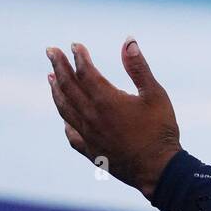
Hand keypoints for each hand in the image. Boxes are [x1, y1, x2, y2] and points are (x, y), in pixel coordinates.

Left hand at [46, 39, 181, 199]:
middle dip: (58, 67)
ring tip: (50, 78)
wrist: (158, 169)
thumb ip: (138, 67)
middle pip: (68, 86)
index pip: (85, 72)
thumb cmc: (160, 129)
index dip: (79, 57)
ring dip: (56, 91)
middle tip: (50, 51)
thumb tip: (128, 41)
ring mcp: (88, 134)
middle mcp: (91, 116)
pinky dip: (66, 122)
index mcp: (106, 100)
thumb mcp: (154, 94)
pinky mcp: (91, 150)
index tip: (74, 45)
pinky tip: (65, 118)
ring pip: (65, 108)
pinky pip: (71, 134)